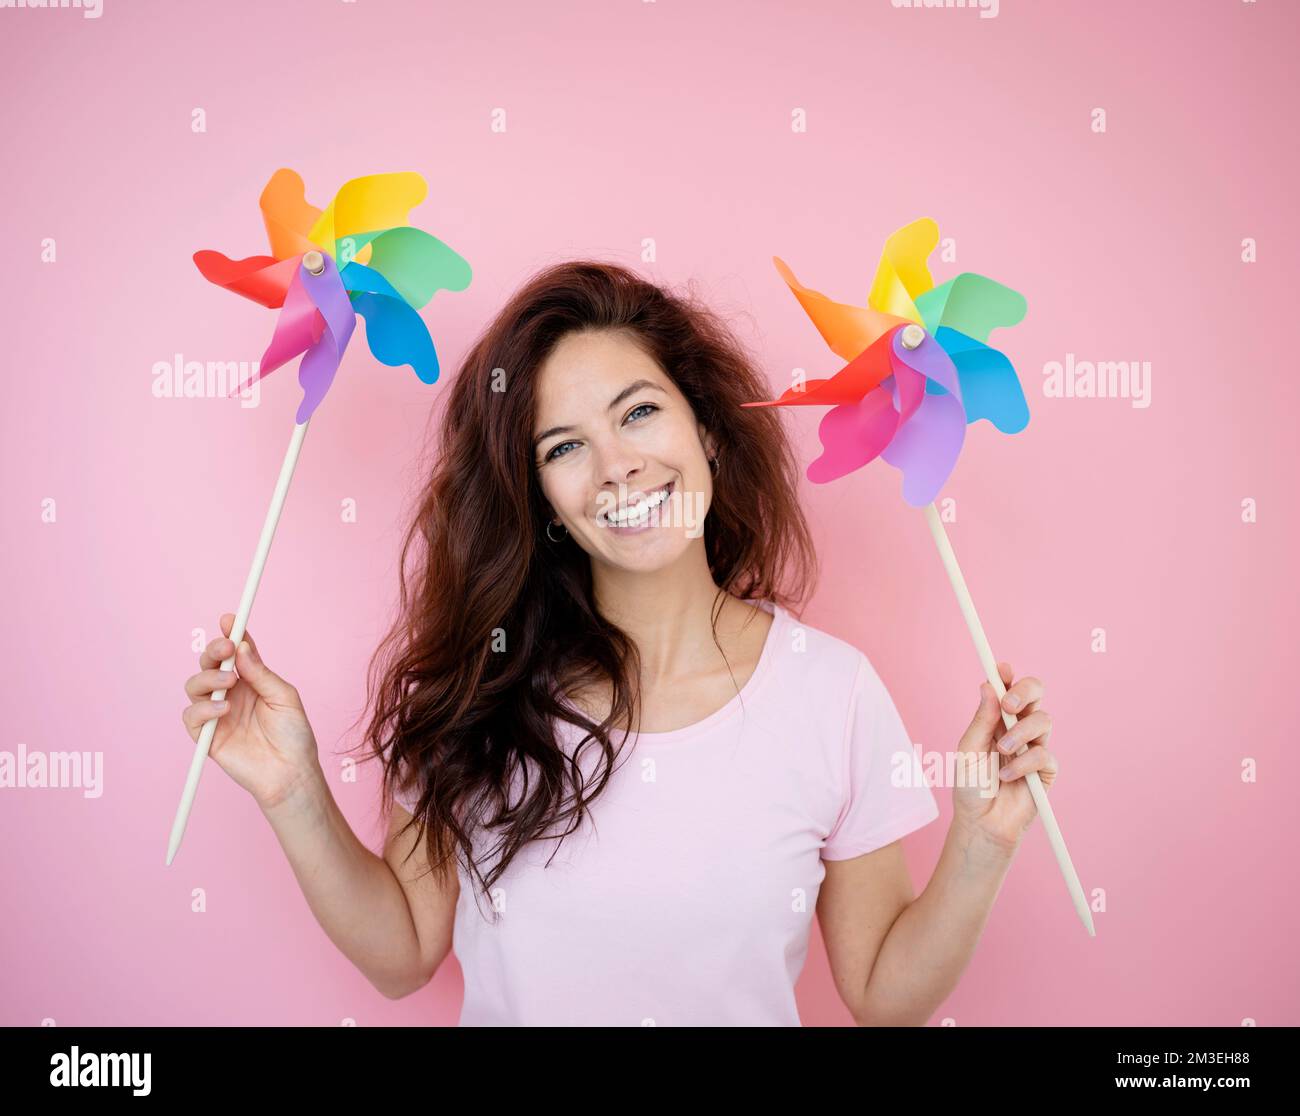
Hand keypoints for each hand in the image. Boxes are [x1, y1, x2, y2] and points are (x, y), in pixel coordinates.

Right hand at [181, 613, 321, 810]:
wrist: (291, 773)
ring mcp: (217, 713)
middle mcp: (231, 693)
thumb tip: (241, 647)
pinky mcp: (207, 736)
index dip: (230, 634)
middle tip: (226, 648)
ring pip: (194, 685)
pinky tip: (223, 709)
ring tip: (229, 683)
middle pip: (209, 664)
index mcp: (252, 680)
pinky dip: (202, 708)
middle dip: (213, 651)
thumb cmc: (294, 736)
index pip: (235, 652)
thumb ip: (261, 673)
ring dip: (208, 678)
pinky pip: (191, 716)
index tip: (229, 619)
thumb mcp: (284, 697)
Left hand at [951, 662, 1056, 854]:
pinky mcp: (1046, 769)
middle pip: (1036, 694)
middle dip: (1025, 691)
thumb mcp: (968, 749)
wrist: (981, 823)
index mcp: (996, 719)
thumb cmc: (970, 787)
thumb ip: (981, 719)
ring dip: (1021, 733)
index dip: (1007, 675)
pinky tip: (1007, 776)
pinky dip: (1023, 763)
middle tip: (1009, 704)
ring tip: (1002, 752)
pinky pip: (1044, 754)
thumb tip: (988, 685)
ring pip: (1044, 720)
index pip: (1007, 689)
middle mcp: (1017, 728)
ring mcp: (1034, 747)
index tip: (1001, 668)